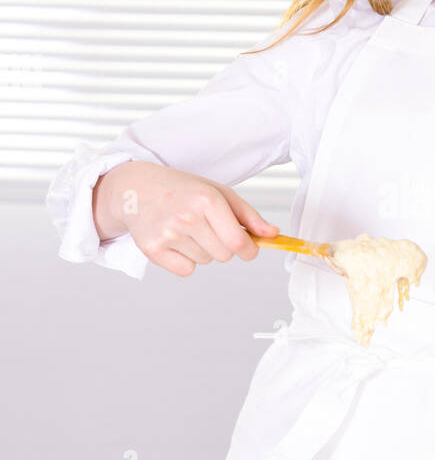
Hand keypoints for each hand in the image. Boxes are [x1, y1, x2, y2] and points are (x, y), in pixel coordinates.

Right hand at [93, 161, 280, 276]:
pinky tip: (175, 241)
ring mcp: (168, 234)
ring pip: (206, 261)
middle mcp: (187, 217)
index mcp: (207, 199)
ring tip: (187, 229)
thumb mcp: (217, 192)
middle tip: (208, 228)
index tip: (248, 249)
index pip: (238, 242)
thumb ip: (248, 215)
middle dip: (223, 246)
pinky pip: (186, 270)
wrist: (136, 189)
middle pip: (225, 255)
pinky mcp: (153, 249)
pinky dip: (185, 261)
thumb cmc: (182, 190)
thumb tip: (273, 234)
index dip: (249, 250)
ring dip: (203, 250)